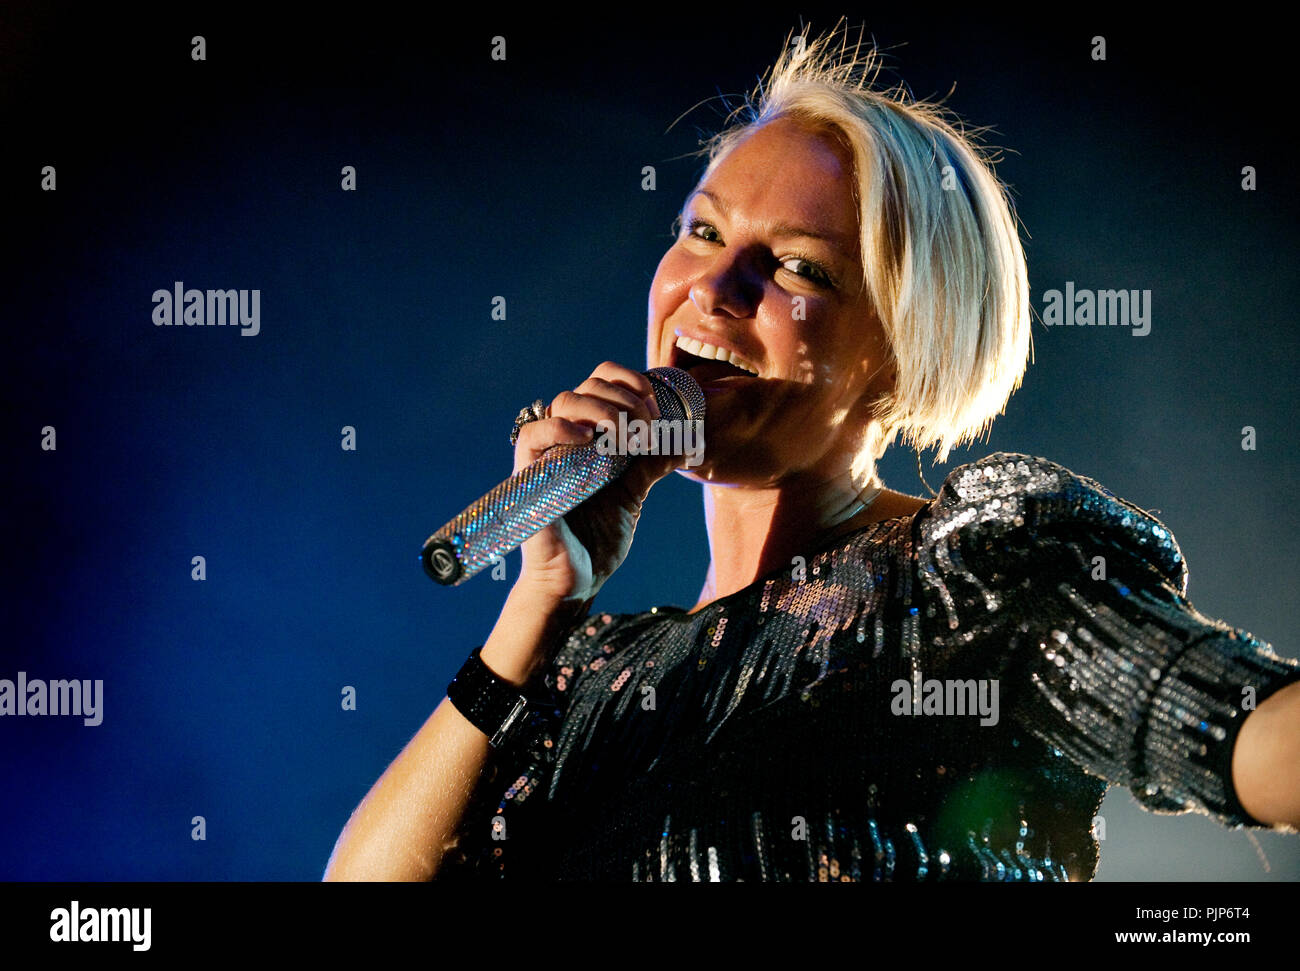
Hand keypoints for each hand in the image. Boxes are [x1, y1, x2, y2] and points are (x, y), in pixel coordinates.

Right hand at [510, 361, 684, 603]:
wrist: (575, 583)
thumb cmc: (597, 542)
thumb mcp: (632, 495)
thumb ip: (650, 465)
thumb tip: (682, 444)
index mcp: (590, 439)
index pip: (601, 383)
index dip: (630, 382)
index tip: (656, 407)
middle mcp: (567, 439)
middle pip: (587, 385)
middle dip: (626, 398)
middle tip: (646, 427)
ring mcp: (547, 455)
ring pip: (564, 401)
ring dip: (603, 408)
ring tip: (623, 434)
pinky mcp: (529, 476)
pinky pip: (532, 435)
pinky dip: (560, 428)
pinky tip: (587, 440)